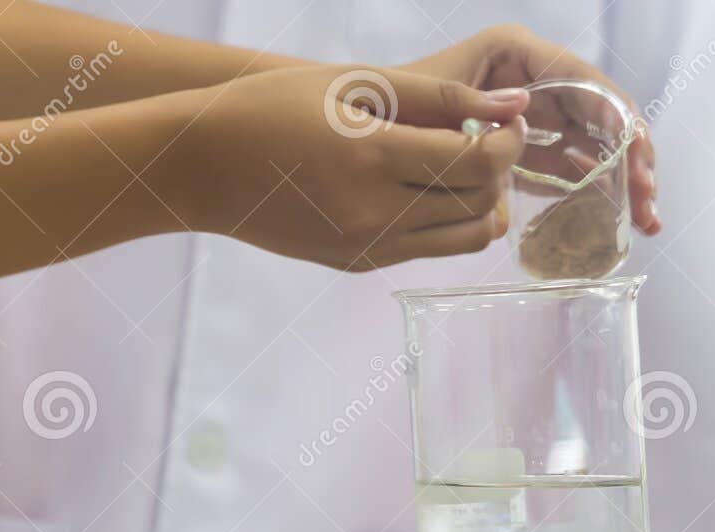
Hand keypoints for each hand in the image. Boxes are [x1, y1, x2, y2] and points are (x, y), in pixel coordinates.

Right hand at [170, 66, 530, 269]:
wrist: (202, 167)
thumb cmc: (272, 107)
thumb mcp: (353, 84)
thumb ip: (438, 97)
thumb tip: (513, 108)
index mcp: (372, 157)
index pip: (477, 164)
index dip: (508, 142)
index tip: (507, 121)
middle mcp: (373, 214)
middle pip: (478, 204)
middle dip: (498, 171)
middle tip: (485, 139)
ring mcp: (367, 247)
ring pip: (463, 239)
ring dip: (479, 203)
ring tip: (461, 166)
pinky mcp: (359, 264)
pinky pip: (427, 249)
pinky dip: (443, 221)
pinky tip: (424, 186)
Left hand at [406, 24, 659, 234]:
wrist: (361, 133)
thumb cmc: (390, 102)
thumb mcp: (431, 97)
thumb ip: (474, 106)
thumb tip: (520, 114)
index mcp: (517, 54)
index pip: (583, 81)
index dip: (616, 118)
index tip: (635, 156)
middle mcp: (534, 80)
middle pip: (600, 113)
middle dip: (631, 155)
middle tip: (647, 198)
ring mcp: (535, 115)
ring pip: (593, 142)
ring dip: (622, 179)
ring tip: (645, 218)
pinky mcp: (527, 148)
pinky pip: (570, 166)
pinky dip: (593, 191)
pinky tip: (618, 218)